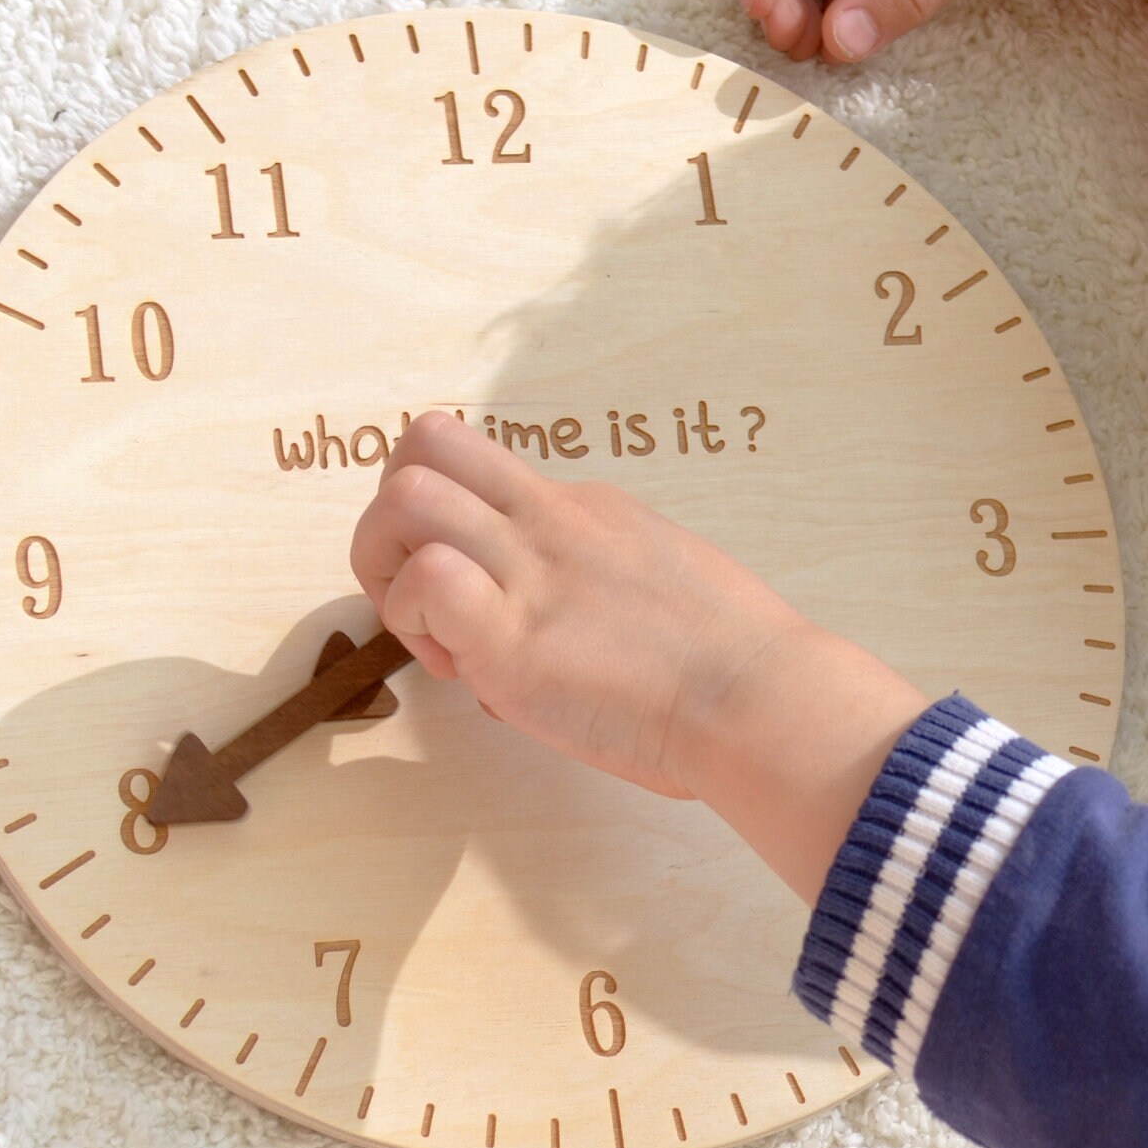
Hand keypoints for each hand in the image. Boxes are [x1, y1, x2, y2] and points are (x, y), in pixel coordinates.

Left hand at [350, 413, 930, 897]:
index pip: (478, 470)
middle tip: (422, 604)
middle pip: (421, 446)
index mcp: (584, 511)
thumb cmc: (731, 669)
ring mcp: (529, 571)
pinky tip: (460, 669)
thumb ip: (594, 596)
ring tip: (435, 637)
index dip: (447, 524)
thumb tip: (546, 642)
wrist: (760, 700)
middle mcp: (548, 521)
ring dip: (388, 571)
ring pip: (404, 497)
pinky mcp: (512, 635)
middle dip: (389, 525)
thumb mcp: (662, 589)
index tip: (473, 595)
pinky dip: (416, 624)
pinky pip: (426, 582)